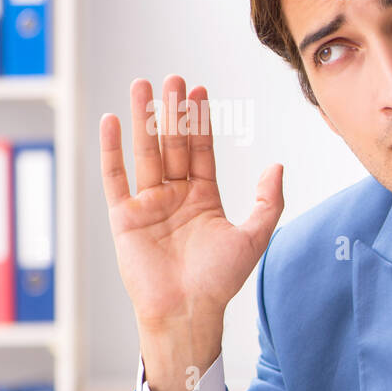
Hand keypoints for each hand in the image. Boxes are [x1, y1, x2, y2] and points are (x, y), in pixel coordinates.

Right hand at [99, 75, 282, 390]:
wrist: (188, 310)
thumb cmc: (220, 280)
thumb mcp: (254, 236)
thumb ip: (268, 201)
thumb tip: (278, 166)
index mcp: (203, 199)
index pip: (201, 151)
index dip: (200, 122)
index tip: (199, 93)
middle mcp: (175, 197)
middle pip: (172, 145)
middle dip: (173, 112)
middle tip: (173, 80)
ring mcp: (149, 205)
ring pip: (145, 153)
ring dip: (143, 120)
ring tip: (143, 87)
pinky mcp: (125, 218)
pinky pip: (116, 178)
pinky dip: (113, 150)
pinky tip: (114, 121)